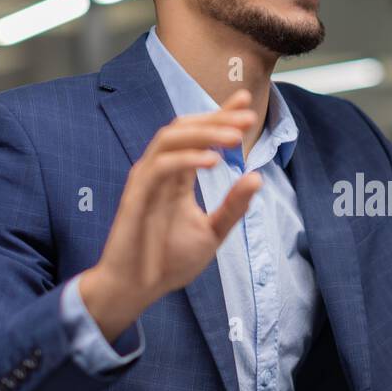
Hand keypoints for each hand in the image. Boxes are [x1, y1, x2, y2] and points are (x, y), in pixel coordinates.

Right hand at [78, 90, 260, 340]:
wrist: (137, 289)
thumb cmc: (168, 261)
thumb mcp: (212, 232)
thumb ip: (233, 206)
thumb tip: (256, 177)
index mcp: (177, 177)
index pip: (199, 136)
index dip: (220, 115)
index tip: (247, 101)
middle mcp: (160, 172)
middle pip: (184, 128)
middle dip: (217, 119)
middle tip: (248, 117)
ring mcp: (146, 181)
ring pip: (170, 139)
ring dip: (204, 133)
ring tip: (235, 135)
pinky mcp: (135, 196)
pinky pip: (160, 167)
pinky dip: (186, 159)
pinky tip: (213, 160)